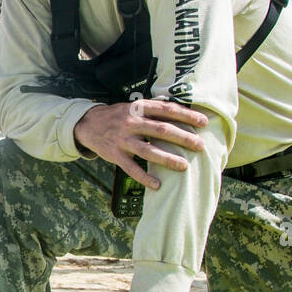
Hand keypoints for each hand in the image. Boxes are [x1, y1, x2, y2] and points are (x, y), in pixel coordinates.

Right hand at [73, 100, 207, 189]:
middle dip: (182, 138)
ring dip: (167, 159)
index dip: (186, 115)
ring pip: (148, 151)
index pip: (166, 110)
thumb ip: (154, 110)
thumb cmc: (118, 116)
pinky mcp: (115, 155)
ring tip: (184, 166)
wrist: (88, 124)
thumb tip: (183, 113)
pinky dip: (144, 178)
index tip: (203, 122)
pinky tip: (158, 185)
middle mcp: (131, 122)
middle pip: (161, 130)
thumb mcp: (133, 107)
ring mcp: (122, 140)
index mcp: (138, 108)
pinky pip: (132, 168)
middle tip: (199, 146)